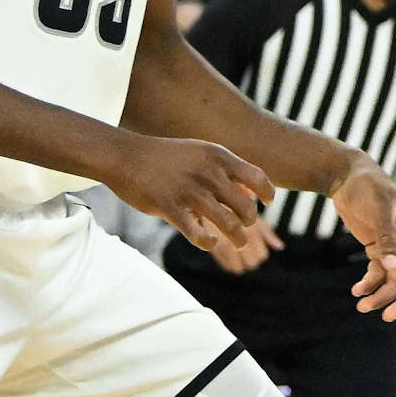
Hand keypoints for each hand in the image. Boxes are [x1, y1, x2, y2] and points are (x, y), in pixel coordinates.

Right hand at [109, 133, 278, 269]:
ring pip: (228, 224)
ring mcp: (189, 192)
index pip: (257, 177)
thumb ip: (227, 170)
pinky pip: (197, 234)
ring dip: (238, 238)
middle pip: (245, 206)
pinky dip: (209, 243)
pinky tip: (211, 243)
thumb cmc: (169, 156)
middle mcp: (209, 174)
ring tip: (239, 243)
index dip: (267, 193)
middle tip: (246, 227)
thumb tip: (251, 192)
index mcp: (219, 157)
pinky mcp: (169, 208)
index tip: (267, 203)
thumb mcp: (202, 153)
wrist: (128, 156)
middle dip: (250, 221)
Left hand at [333, 163, 395, 319]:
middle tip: (386, 317)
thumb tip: (393, 268)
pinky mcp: (378, 251)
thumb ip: (386, 239)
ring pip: (395, 282)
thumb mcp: (379, 210)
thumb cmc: (370, 189)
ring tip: (362, 304)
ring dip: (381, 296)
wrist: (348, 179)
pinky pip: (378, 275)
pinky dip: (369, 285)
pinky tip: (357, 291)